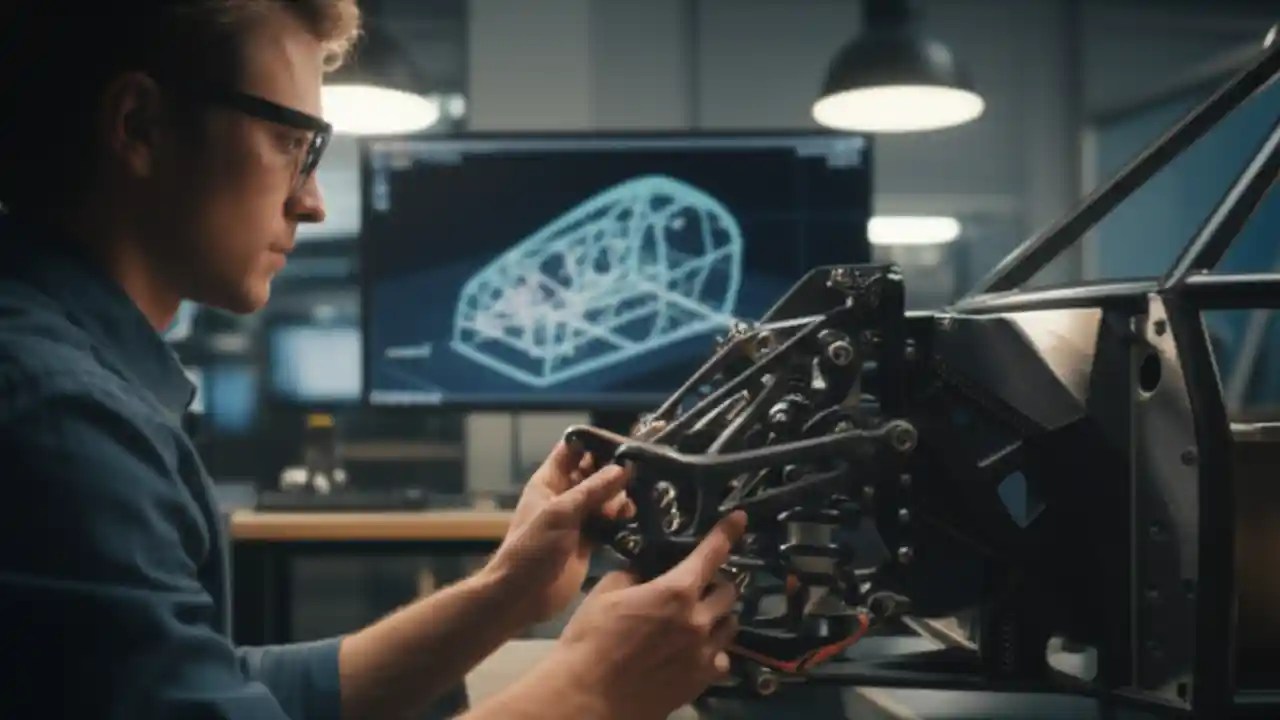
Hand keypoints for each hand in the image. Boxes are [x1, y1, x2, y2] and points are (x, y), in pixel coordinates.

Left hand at [486, 440, 632, 624]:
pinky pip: (610, 522)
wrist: (521, 596)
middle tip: (641, 476)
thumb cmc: (532, 548)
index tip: (625, 444)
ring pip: (605, 497)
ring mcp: (577, 518)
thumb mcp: (561, 513)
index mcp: (549, 481)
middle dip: (616, 471)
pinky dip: (622, 520)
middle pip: (595, 472)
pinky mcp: (589, 541)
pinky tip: (634, 520)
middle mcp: (565, 495)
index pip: (574, 448)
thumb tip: (624, 468)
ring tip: (633, 506)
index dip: (596, 442)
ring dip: (621, 498)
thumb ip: (594, 490)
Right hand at [536, 512, 748, 719]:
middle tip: (699, 587)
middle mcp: (699, 619)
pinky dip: (713, 651)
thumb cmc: (591, 639)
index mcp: (676, 591)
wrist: (589, 695)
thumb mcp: (606, 592)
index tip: (740, 518)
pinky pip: (722, 658)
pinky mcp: (702, 681)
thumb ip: (635, 576)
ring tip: (699, 619)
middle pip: (729, 591)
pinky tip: (695, 652)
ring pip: (730, 624)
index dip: (728, 532)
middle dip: (716, 583)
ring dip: (718, 616)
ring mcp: (704, 653)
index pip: (712, 553)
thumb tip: (647, 574)